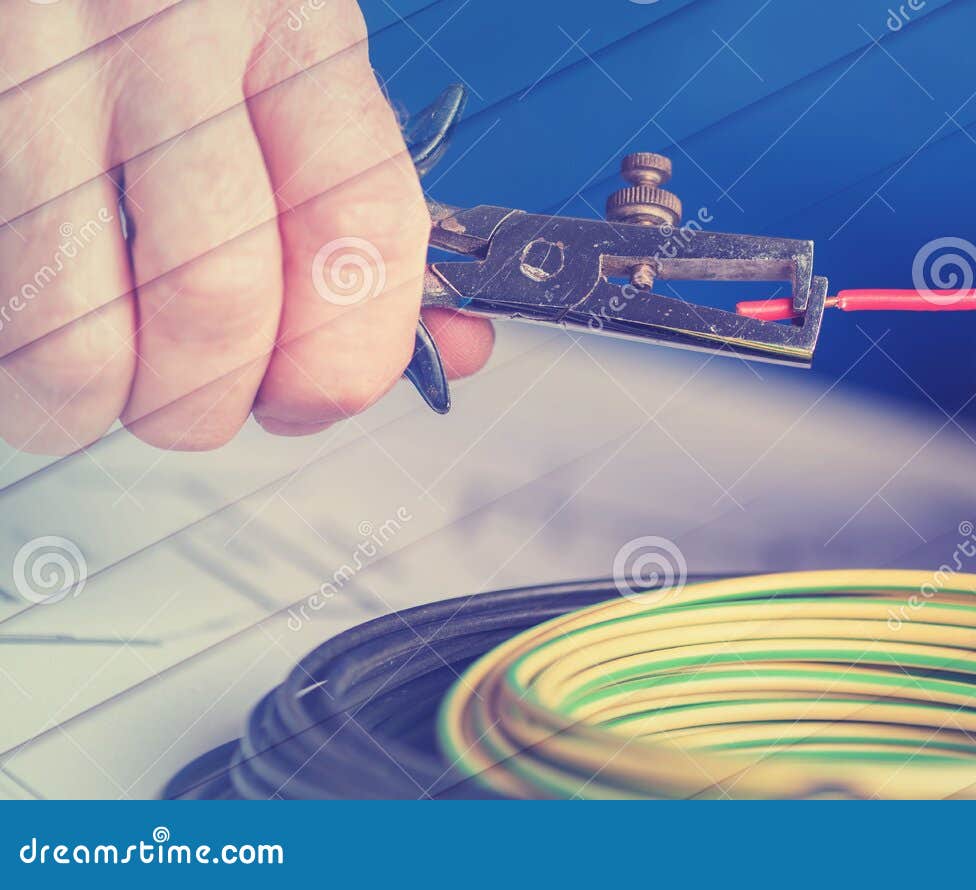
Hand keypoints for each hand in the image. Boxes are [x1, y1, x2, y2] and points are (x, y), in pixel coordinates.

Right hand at [0, 0, 492, 453]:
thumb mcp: (293, 53)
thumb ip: (359, 199)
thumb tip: (451, 349)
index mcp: (289, 22)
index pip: (358, 230)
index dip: (348, 360)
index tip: (317, 397)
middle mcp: (164, 40)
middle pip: (216, 302)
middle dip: (212, 402)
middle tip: (200, 398)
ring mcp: (37, 72)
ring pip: (75, 334)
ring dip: (94, 399)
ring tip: (101, 372)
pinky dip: (16, 352)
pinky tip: (36, 312)